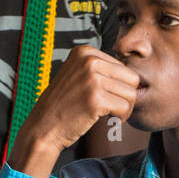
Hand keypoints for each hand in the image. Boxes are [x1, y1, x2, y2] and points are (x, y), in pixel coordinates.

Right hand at [8, 45, 139, 177]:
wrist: (43, 126)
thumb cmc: (64, 104)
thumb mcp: (77, 75)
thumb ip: (100, 68)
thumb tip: (135, 74)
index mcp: (84, 52)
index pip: (123, 67)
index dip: (118, 86)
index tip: (103, 97)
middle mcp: (89, 61)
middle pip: (131, 78)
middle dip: (125, 96)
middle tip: (111, 108)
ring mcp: (92, 79)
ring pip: (131, 93)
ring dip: (124, 108)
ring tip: (109, 114)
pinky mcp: (96, 99)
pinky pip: (125, 107)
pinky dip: (121, 118)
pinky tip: (107, 120)